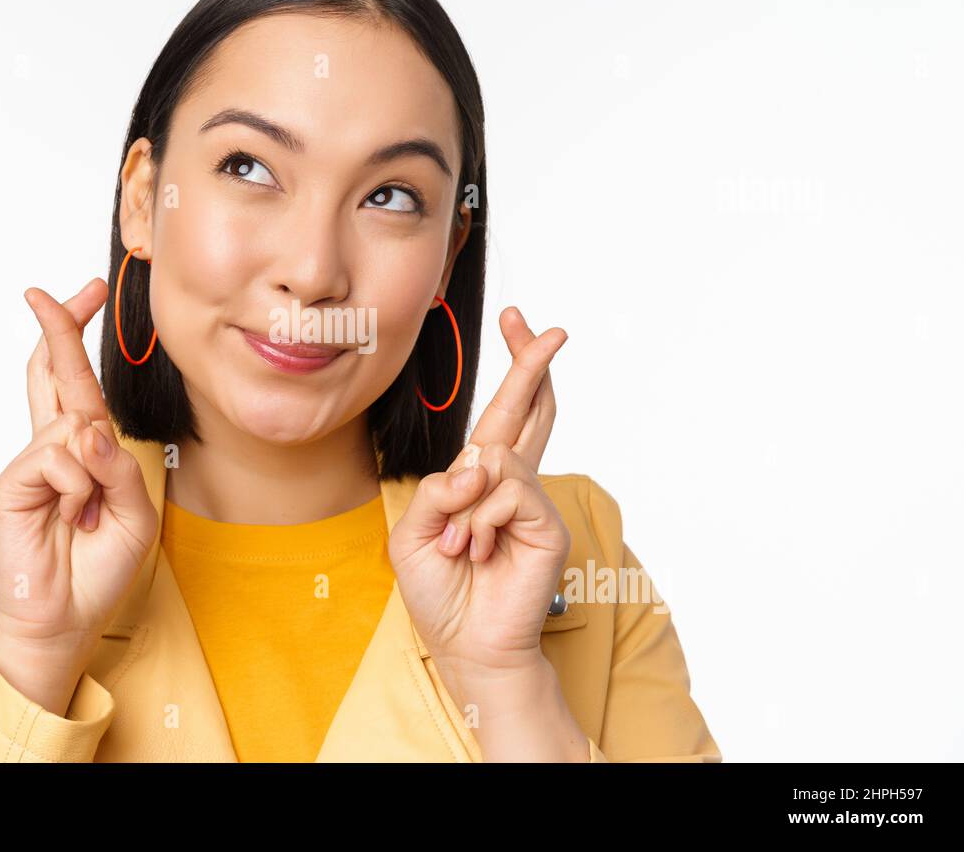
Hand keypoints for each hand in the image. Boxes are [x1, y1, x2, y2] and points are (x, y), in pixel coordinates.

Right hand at [0, 278, 158, 712]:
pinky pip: (59, 457)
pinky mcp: (13, 482)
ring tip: (86, 515)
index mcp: (82, 454)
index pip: (76, 385)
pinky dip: (78, 487)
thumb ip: (121, 468)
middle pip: (54, 375)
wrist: (65, 619)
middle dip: (60, 329)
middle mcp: (54, 450)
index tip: (84, 295)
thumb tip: (87, 430)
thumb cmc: (99, 569)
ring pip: (73, 424)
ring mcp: (31, 465)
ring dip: (94, 469)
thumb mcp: (134, 514)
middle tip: (59, 290)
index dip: (75, 338)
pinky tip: (71, 518)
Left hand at [388, 306, 570, 684]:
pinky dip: (478, 521)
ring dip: (462, 506)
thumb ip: (437, 489)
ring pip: (499, 457)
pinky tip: (476, 552)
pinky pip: (508, 491)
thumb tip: (481, 461)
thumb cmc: (438, 591)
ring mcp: (532, 503)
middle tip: (552, 328)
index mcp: (478, 481)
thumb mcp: (411, 534)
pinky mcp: (546, 525)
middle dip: (533, 364)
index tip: (518, 320)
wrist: (464, 645)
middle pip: (530, 410)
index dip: (515, 368)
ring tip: (457, 548)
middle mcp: (510, 484)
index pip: (502, 414)